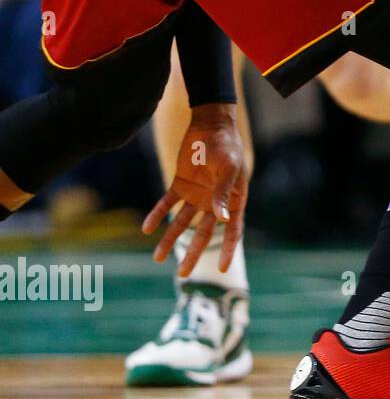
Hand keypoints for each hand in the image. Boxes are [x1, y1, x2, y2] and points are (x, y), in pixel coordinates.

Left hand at [143, 103, 246, 276]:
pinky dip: (157, 215)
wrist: (209, 124)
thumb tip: (222, 218)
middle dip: (193, 252)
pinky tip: (147, 229)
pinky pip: (167, 204)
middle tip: (183, 273)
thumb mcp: (227, 168)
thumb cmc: (226, 145)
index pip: (232, 229)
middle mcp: (214, 201)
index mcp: (233, 199)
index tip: (225, 268)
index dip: (229, 248)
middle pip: (203, 232)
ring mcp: (197, 195)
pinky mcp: (180, 185)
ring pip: (182, 223)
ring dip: (170, 239)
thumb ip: (222, 192)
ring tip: (158, 259)